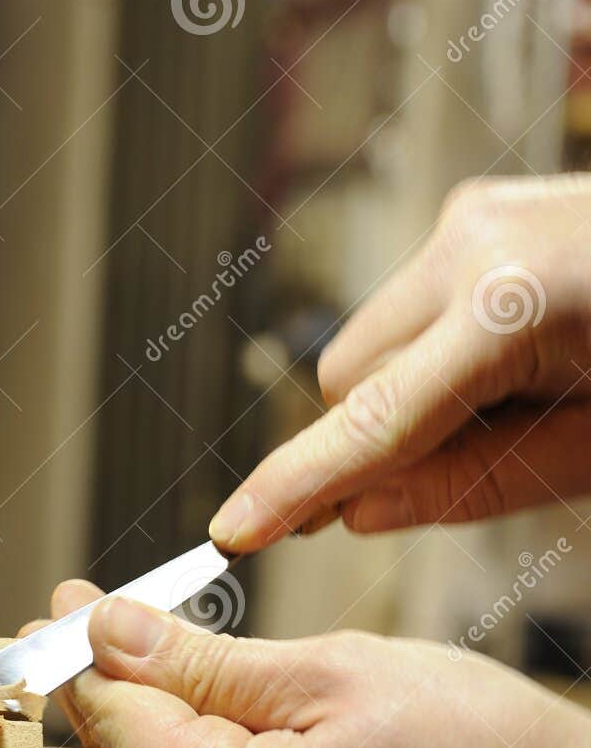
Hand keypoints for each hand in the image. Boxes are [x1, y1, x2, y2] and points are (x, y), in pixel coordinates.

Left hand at [44, 582, 590, 747]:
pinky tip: (226, 716)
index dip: (80, 658)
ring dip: (157, 726)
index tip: (61, 606)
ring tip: (171, 655)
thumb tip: (112, 632)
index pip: (118, 727)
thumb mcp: (334, 672)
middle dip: (109, 690)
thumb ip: (206, 663)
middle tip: (101, 619)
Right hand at [209, 174, 590, 552]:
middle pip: (347, 382)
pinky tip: (514, 362)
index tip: (232, 533)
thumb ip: (468, 487)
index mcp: (512, 308)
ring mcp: (472, 218)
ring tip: (515, 403)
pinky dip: (435, 358)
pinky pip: (408, 311)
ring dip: (405, 398)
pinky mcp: (478, 214)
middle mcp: (472, 246)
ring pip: (368, 346)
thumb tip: (356, 514)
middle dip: (372, 443)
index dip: (295, 486)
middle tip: (457, 472)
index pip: (370, 422)